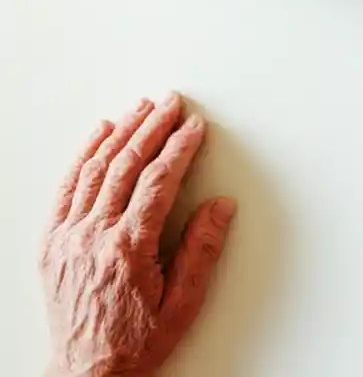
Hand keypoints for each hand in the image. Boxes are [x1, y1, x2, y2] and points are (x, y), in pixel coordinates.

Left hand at [40, 94, 235, 376]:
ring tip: (141, 108)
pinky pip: (66, 188)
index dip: (179, 149)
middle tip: (171, 104)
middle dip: (152, 128)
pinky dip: (83, 157)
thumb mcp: (183, 303)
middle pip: (126, 166)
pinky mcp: (52, 242)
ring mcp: (68, 237)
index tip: (194, 128)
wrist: (87, 372)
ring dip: (120, 133)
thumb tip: (219, 207)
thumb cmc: (136, 341)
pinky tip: (98, 135)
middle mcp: (94, 236)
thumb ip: (201, 250)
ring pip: (95, 170)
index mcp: (129, 248)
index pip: (158, 182)